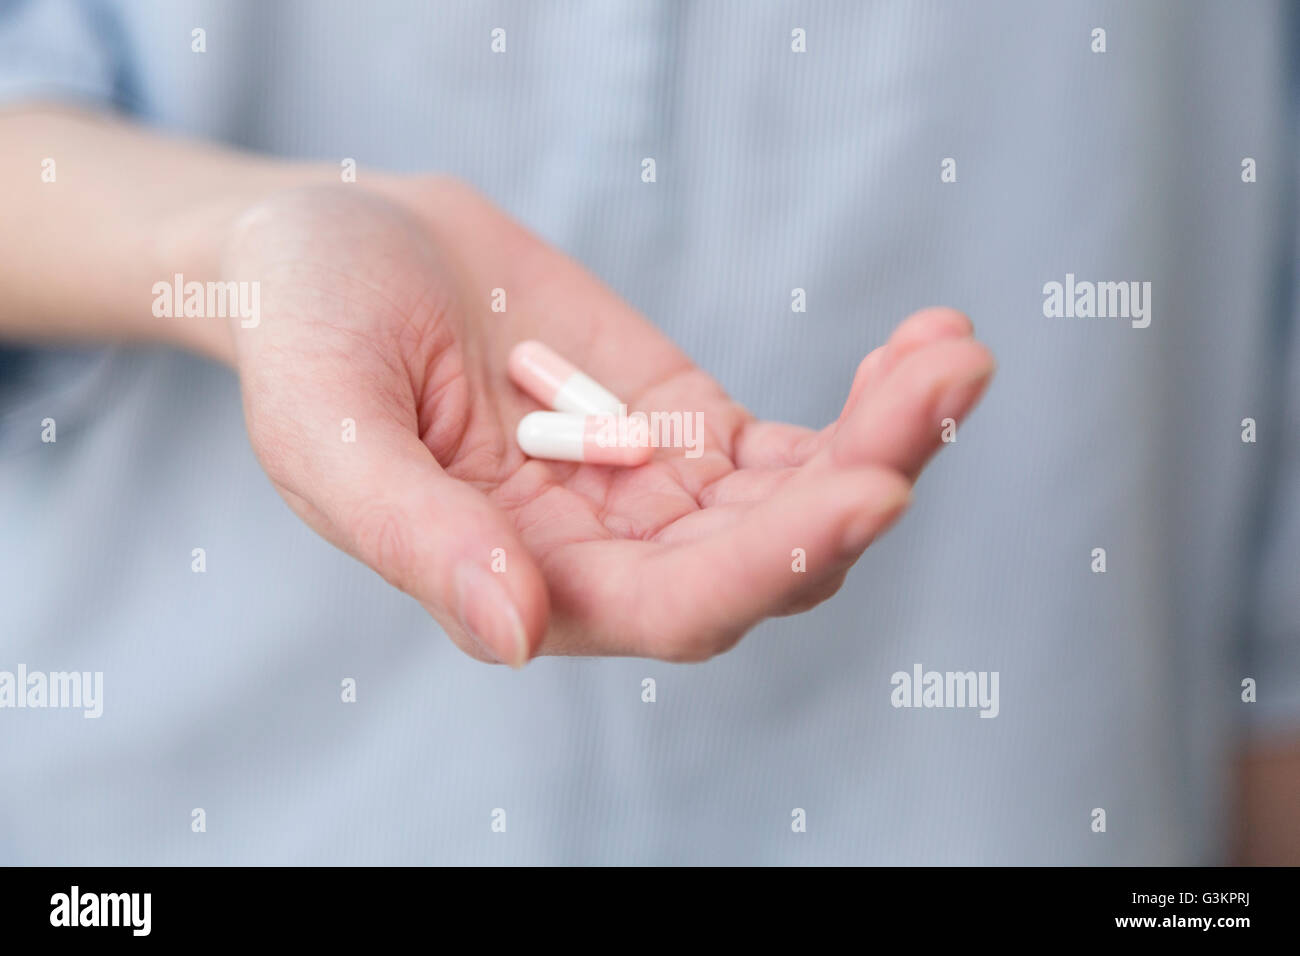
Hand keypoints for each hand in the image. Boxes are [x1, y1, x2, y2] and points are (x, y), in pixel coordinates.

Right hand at [218, 178, 994, 664]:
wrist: (341, 248)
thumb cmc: (309, 336)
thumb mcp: (329, 429)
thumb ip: (415, 536)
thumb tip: (518, 635)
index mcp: (525, 583)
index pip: (674, 608)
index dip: (772, 564)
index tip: (871, 491)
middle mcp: (608, 559)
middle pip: (769, 559)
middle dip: (866, 482)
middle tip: (950, 387)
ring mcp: (658, 493)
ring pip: (801, 502)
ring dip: (889, 438)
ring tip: (958, 355)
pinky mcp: (686, 427)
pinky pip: (796, 444)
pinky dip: (866, 406)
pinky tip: (927, 349)